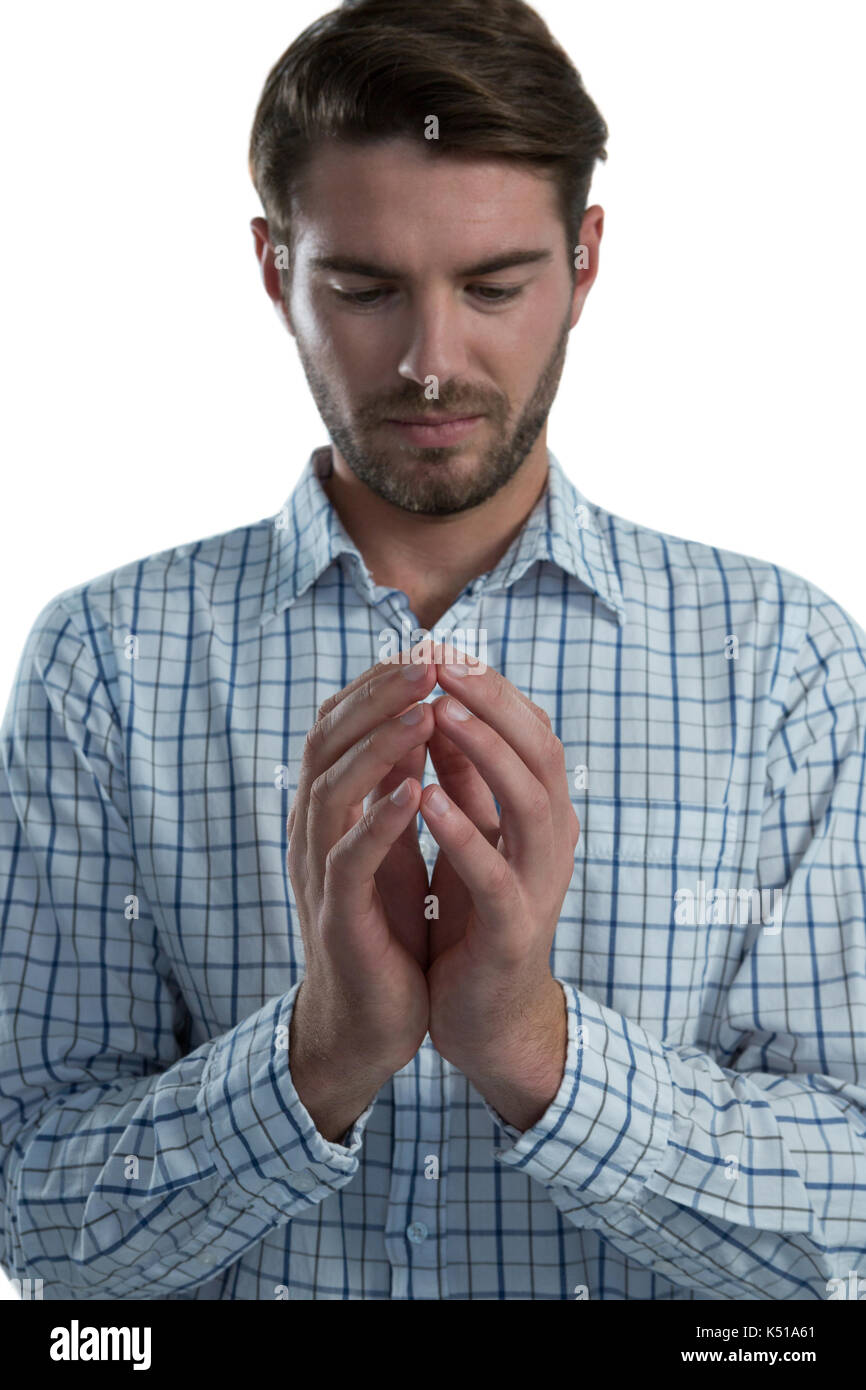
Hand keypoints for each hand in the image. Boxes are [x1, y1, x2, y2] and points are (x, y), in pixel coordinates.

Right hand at [286, 654, 437, 1137]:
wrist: (368, 1021)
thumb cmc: (384, 927)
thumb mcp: (391, 843)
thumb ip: (392, 784)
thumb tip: (416, 715)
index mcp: (329, 809)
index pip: (340, 724)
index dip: (378, 683)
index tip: (427, 648)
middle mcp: (313, 830)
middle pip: (328, 741)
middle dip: (379, 696)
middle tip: (429, 659)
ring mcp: (319, 872)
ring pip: (332, 789)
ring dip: (380, 744)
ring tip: (425, 707)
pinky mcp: (338, 916)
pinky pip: (350, 858)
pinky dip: (380, 820)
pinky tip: (414, 790)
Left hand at [420, 654, 578, 1127]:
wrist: (485, 1016)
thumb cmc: (475, 917)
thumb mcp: (471, 833)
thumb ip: (465, 779)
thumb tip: (442, 705)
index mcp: (539, 812)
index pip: (527, 729)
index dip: (487, 685)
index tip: (438, 646)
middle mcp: (552, 839)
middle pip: (539, 750)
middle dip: (492, 701)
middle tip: (443, 660)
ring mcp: (540, 883)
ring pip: (531, 802)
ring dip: (485, 752)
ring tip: (440, 712)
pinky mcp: (515, 929)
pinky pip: (497, 874)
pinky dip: (464, 832)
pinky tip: (427, 797)